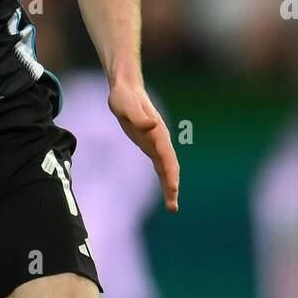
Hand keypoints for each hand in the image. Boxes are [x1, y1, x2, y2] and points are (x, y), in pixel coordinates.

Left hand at [108, 80, 178, 211]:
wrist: (126, 90)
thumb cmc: (124, 97)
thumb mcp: (127, 106)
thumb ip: (138, 116)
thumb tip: (152, 125)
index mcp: (157, 132)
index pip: (166, 156)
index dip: (170, 173)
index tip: (173, 188)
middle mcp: (161, 139)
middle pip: (170, 166)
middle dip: (173, 186)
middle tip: (173, 207)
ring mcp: (157, 143)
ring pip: (167, 168)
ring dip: (170, 186)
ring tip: (172, 206)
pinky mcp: (150, 145)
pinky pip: (160, 165)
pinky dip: (164, 178)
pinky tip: (167, 191)